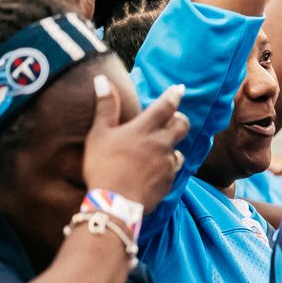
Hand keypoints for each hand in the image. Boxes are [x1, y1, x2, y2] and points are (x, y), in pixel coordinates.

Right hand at [82, 75, 190, 207]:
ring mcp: (168, 163)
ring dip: (172, 147)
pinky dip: (166, 168)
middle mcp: (162, 143)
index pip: (166, 106)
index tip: (180, 88)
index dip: (174, 95)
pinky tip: (154, 172)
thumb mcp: (99, 134)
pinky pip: (173, 170)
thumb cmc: (103, 166)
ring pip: (178, 149)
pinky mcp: (170, 181)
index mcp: (145, 129)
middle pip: (182, 125)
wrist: (115, 203)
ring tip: (159, 150)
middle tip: (173, 119)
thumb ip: (105, 106)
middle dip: (180, 119)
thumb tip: (102, 79)